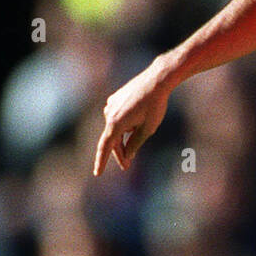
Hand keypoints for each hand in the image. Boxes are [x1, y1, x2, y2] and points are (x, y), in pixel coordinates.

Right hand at [93, 58, 172, 175]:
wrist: (157, 81)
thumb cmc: (155, 106)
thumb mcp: (148, 130)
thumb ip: (135, 144)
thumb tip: (128, 154)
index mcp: (116, 123)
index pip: (105, 147)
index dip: (101, 162)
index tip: (98, 173)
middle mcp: (109, 114)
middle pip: (112, 140)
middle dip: (120, 153)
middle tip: (128, 166)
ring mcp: (111, 105)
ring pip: (115, 128)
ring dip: (124, 137)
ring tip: (139, 137)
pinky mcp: (115, 99)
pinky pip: (118, 117)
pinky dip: (125, 124)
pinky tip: (137, 121)